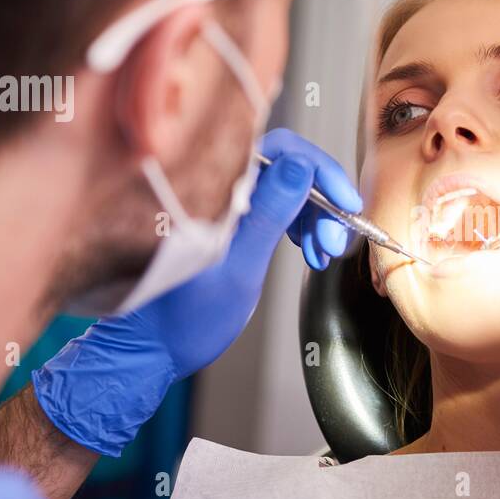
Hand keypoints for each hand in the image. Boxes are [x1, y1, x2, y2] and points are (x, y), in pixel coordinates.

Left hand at [32, 128, 360, 455]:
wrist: (153, 347)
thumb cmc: (184, 319)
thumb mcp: (237, 268)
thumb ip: (270, 215)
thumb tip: (300, 167)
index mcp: (212, 190)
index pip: (281, 151)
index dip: (321, 171)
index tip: (346, 202)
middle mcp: (216, 188)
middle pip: (288, 168)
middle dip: (321, 202)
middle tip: (334, 242)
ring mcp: (223, 203)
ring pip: (286, 189)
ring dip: (314, 217)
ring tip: (322, 253)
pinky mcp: (229, 220)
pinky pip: (275, 208)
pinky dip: (298, 226)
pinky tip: (307, 249)